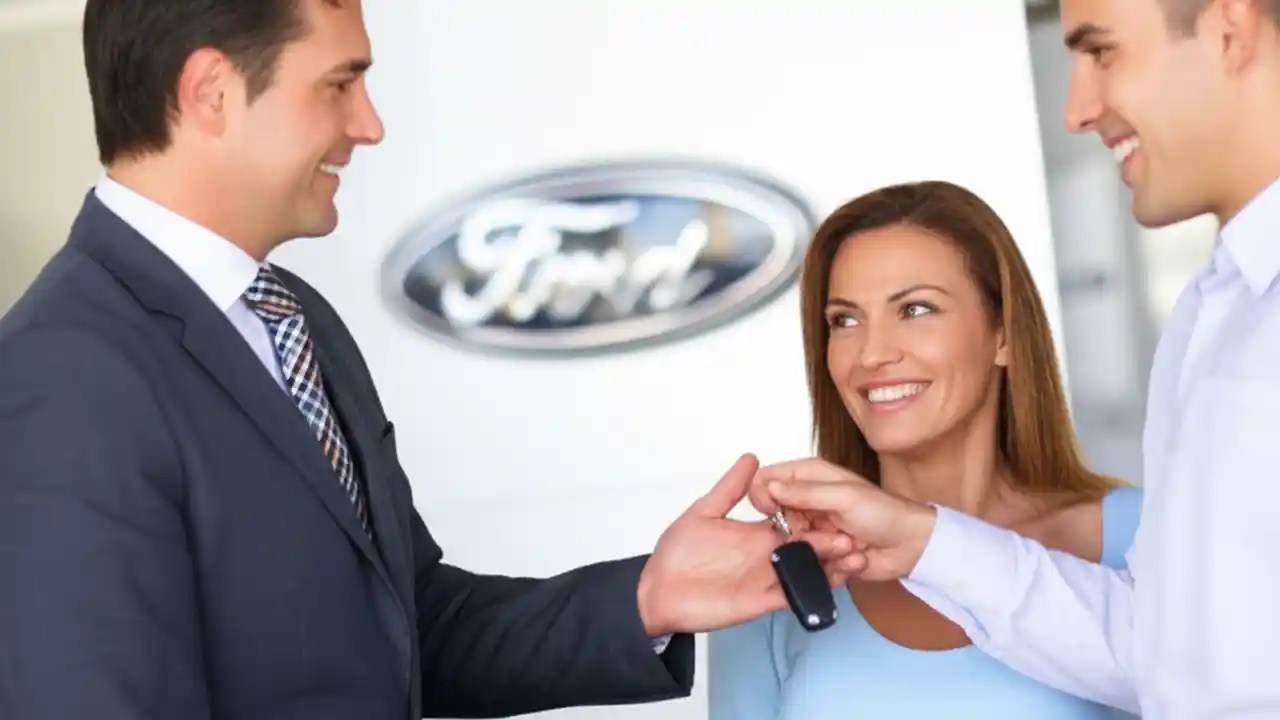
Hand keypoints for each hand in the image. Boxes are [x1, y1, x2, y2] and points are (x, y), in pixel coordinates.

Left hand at [636, 454, 854, 635]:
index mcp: (757, 532)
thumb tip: (752, 458)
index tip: (837, 507)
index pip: (793, 521)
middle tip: (851, 536)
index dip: (815, 515)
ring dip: (830, 566)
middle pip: (807, 546)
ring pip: (807, 570)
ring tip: (852, 558)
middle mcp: (767, 554)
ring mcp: (767, 578)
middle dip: (830, 541)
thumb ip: (729, 489)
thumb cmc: (677, 553)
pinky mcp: (763, 601)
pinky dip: (813, 591)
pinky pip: (794, 596)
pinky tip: (830, 584)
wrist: (660, 592)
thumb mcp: (703, 513)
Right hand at [748, 458, 936, 580]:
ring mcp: (813, 528)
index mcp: (810, 476)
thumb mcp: (844, 497)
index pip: (767, 479)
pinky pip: (809, 561)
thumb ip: (805, 492)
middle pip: (774, 516)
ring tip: (846, 545)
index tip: (774, 512)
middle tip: (823, 533)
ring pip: (791, 543)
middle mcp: (806, 501)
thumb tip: (769, 486)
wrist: (911, 546)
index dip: (763, 495)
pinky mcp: (821, 552)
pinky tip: (853, 557)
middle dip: (796, 531)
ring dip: (818, 548)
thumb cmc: (884, 512)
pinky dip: (830, 563)